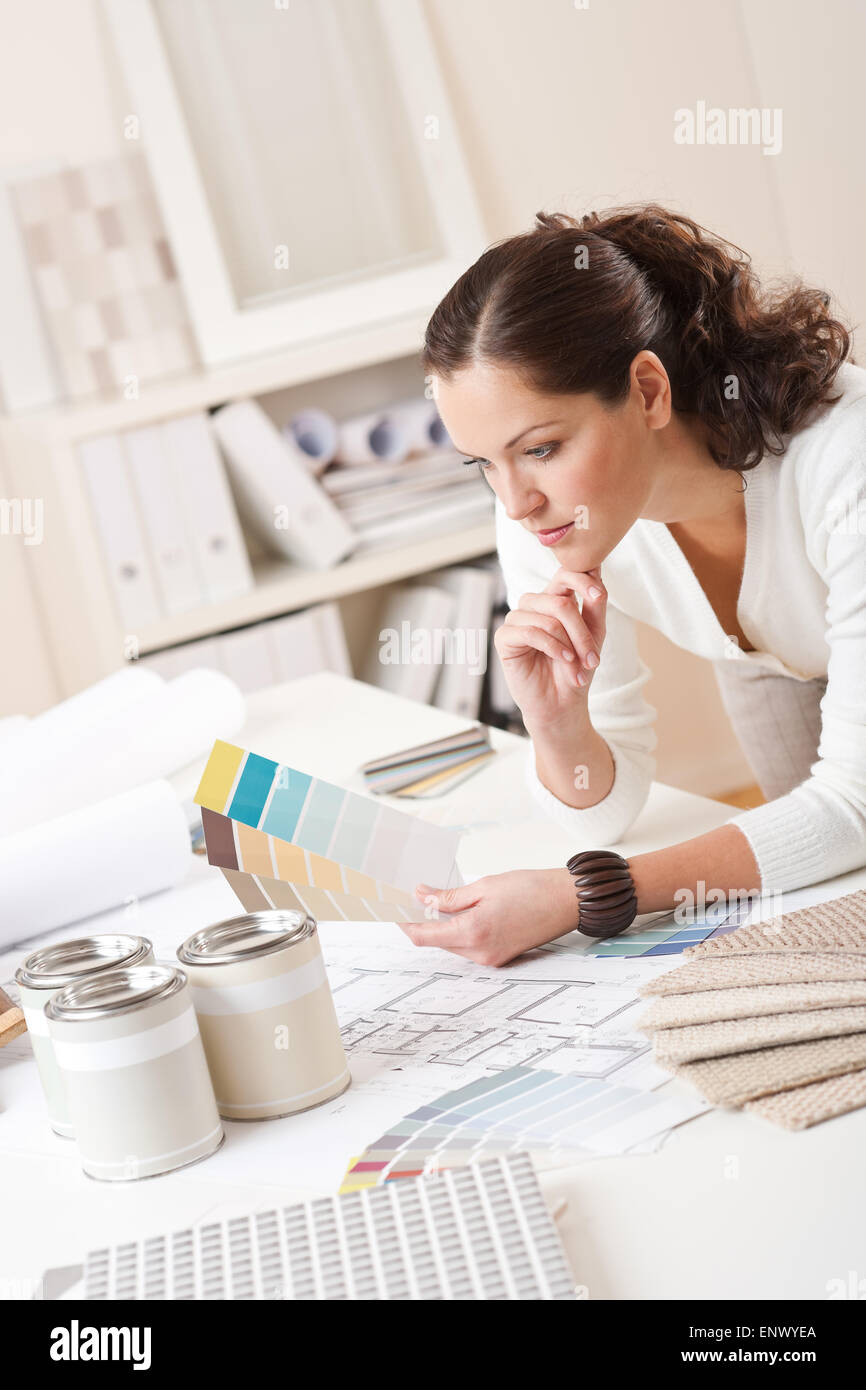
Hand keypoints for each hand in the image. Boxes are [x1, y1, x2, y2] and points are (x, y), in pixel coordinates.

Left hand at [404, 868, 578, 965]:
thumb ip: (450, 897)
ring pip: (452, 944)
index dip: (405, 923)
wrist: (567, 901)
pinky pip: (468, 946)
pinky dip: (458, 931)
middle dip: (422, 922)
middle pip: (436, 941)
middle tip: (412, 899)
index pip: (424, 936)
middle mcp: (480, 952)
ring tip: (434, 901)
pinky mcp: (500, 957)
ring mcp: (491, 958)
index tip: (394, 909)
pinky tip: (457, 912)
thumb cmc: (532, 889)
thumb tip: (422, 897)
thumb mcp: (485, 886)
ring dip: (440, 926)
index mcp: (473, 932)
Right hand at [493, 567, 607, 728]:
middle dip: (581, 631)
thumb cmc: (576, 669)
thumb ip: (595, 604)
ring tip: (577, 665)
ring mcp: (517, 620)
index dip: (582, 579)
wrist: (562, 703)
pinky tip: (563, 660)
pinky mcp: (504, 638)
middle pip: (560, 601)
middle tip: (593, 658)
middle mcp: (534, 606)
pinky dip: (552, 646)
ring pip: (547, 617)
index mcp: (554, 600)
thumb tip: (596, 568)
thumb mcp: (594, 635)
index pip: (564, 574)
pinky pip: (530, 631)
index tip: (598, 595)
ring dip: (569, 644)